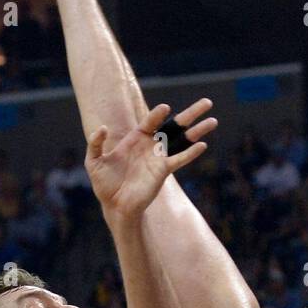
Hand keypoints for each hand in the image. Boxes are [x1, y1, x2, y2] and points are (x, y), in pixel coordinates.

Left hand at [86, 99, 216, 218]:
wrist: (114, 206)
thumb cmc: (104, 184)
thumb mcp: (93, 161)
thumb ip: (95, 143)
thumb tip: (104, 128)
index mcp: (136, 139)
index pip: (151, 121)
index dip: (158, 114)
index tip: (165, 108)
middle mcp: (151, 146)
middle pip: (174, 126)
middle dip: (190, 114)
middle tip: (207, 102)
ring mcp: (159, 158)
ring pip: (182, 140)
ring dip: (198, 131)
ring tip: (213, 120)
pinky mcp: (163, 172)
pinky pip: (179, 160)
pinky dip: (190, 153)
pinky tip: (202, 145)